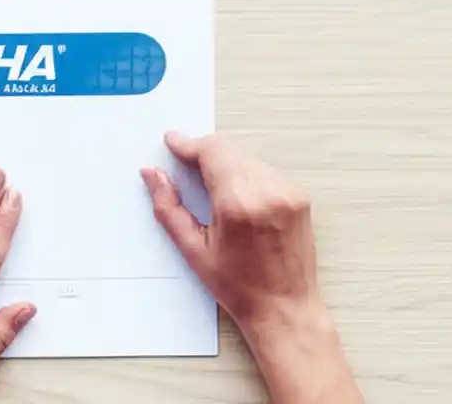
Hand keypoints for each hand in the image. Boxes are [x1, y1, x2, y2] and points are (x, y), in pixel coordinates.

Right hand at [141, 132, 362, 403]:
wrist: (285, 309)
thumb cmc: (240, 288)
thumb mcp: (194, 251)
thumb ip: (169, 207)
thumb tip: (153, 175)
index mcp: (237, 205)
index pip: (211, 151)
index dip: (188, 143)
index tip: (173, 142)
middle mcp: (267, 192)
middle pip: (228, 149)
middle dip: (204, 152)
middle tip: (184, 163)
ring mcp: (288, 193)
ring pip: (246, 157)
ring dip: (225, 162)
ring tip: (210, 186)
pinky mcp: (299, 197)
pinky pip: (265, 171)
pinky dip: (245, 174)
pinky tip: (236, 196)